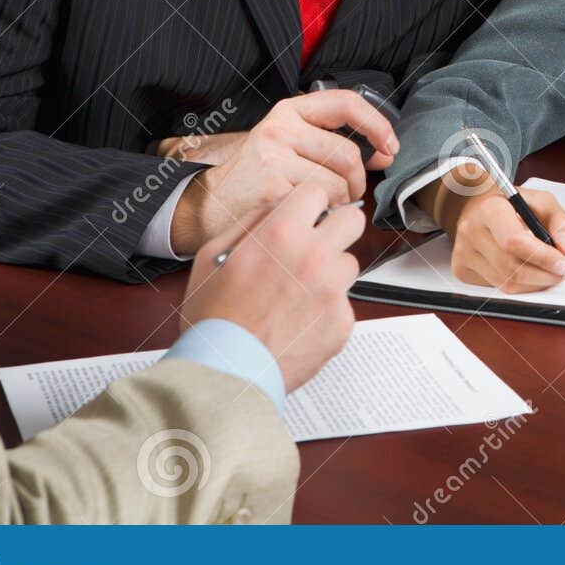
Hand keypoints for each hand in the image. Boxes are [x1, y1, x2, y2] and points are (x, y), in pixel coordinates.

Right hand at [169, 91, 397, 255]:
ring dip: (340, 203)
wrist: (209, 205)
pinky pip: (320, 206)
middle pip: (348, 155)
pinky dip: (322, 217)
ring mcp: (274, 158)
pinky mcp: (272, 189)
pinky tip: (304, 218)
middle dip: (357, 181)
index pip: (346, 103)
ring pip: (338, 184)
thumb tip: (385, 152)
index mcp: (289, 112)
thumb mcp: (292, 146)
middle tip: (347, 194)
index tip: (389, 145)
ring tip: (320, 207)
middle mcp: (280, 129)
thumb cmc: (259, 178)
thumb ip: (335, 144)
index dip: (376, 124)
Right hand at [181, 182, 363, 392]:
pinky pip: (344, 302)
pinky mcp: (342, 321)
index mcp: (281, 234)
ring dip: (330, 272)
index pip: (318, 193)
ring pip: (348, 264)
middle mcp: (314, 256)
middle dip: (335, 228)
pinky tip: (299, 320)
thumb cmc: (214, 319)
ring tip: (298, 293)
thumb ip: (250, 222)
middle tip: (317, 244)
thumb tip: (277, 205)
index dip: (309, 204)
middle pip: (352, 220)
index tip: (305, 215)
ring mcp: (332, 290)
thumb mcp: (213, 255)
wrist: (226, 371)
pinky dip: (326, 309)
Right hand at [421, 170, 564, 292]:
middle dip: (545, 275)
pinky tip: (528, 272)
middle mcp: (471, 231)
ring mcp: (463, 253)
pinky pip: (498, 287)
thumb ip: (559, 222)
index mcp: (490, 209)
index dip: (543, 257)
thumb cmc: (510, 203)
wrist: (476, 204)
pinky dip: (520, 286)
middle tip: (564, 272)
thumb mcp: (541, 201)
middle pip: (512, 267)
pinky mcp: (462, 269)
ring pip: (506, 283)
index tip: (563, 263)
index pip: (515, 241)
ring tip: (550, 272)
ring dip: (535, 283)